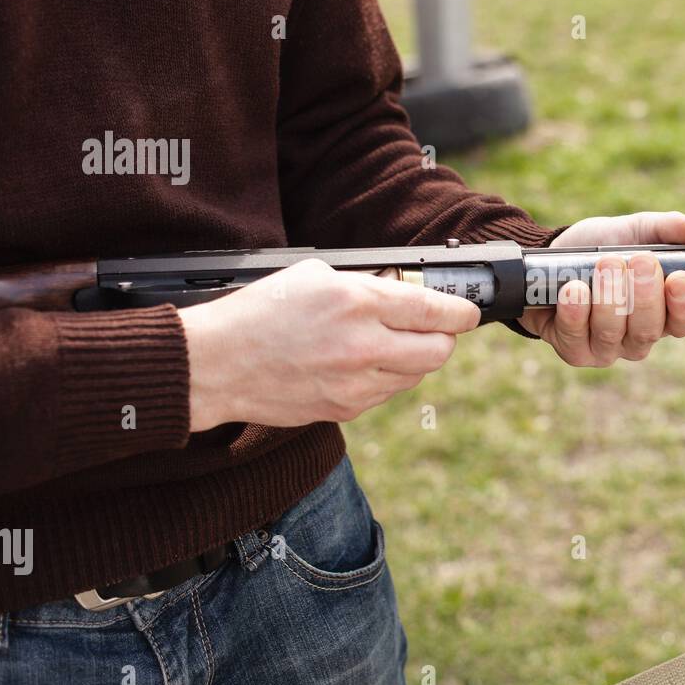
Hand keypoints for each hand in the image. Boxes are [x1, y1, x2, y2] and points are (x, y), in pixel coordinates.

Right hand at [179, 259, 480, 431]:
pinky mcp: (345, 409)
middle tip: (433, 328)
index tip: (468, 312)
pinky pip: (386, 394)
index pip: (434, 311)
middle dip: (444, 338)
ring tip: (386, 343)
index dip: (461, 311)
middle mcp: (364, 348)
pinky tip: (359, 364)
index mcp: (358, 304)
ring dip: (413, 360)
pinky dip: (384, 378)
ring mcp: (356, 385)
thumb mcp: (315, 275)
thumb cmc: (259, 312)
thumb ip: (367, 284)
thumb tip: (405, 293)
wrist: (216, 365)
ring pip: (415, 376)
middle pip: (439, 352)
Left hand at [518, 211, 684, 365]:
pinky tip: (574, 289)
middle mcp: (638, 337)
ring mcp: (605, 348)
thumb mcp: (634, 231)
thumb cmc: (600, 247)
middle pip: (649, 331)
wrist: (550, 256)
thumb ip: (667, 228)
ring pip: (612, 334)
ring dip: (609, 297)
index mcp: (663, 312)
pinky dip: (575, 311)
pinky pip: (576, 338)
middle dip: (644, 295)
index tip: (678, 277)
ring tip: (605, 263)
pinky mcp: (574, 350)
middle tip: (639, 259)